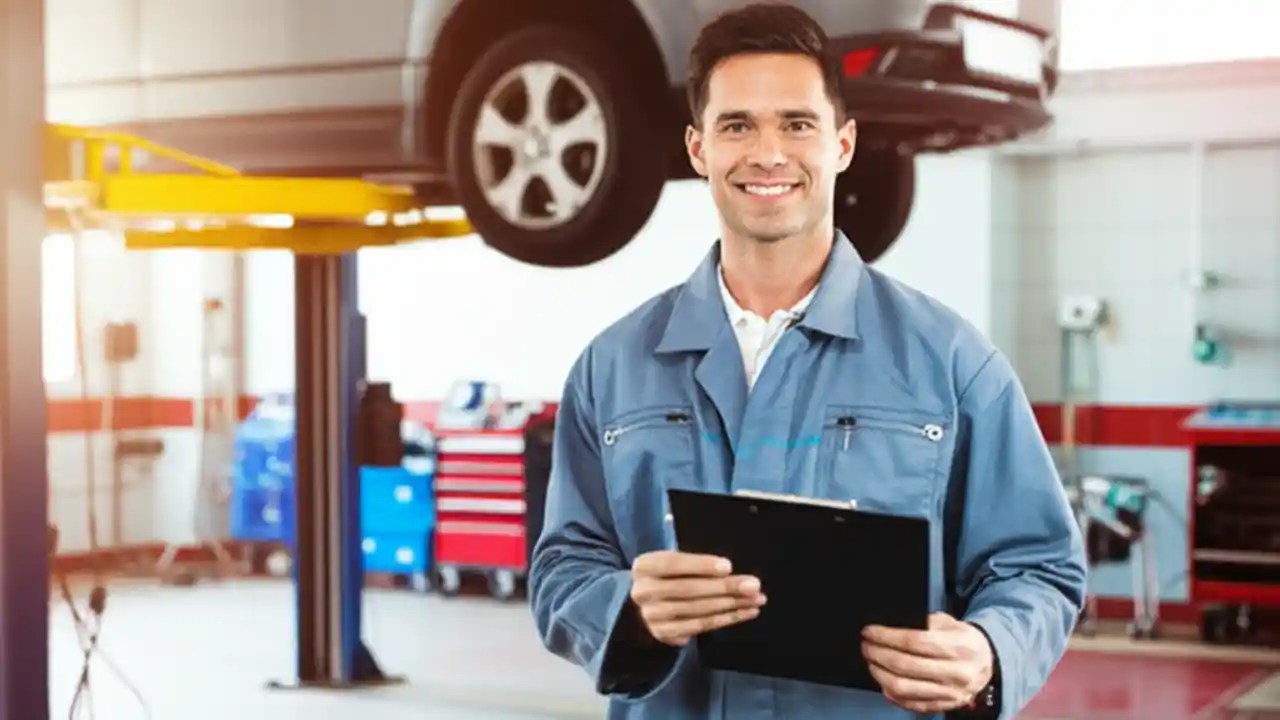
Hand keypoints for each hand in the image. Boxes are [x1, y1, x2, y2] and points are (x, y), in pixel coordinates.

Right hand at [629, 551, 766, 646]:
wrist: (649, 601)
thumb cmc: (671, 574)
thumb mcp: (676, 562)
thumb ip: (699, 564)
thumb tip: (732, 573)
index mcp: (643, 566)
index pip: (672, 564)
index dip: (701, 565)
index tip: (728, 566)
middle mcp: (642, 592)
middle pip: (687, 590)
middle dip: (724, 587)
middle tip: (753, 586)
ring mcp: (651, 616)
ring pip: (696, 610)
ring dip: (730, 605)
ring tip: (756, 600)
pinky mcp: (664, 634)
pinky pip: (700, 626)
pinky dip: (725, 619)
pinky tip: (745, 612)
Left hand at [861, 612, 993, 714]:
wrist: (989, 664)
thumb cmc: (965, 642)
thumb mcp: (952, 623)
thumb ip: (927, 622)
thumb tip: (896, 624)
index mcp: (959, 647)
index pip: (914, 642)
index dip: (886, 636)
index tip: (870, 632)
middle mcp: (956, 673)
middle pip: (905, 665)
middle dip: (878, 654)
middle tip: (866, 645)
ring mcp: (950, 693)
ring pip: (904, 687)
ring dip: (880, 673)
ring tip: (871, 661)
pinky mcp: (944, 706)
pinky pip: (911, 704)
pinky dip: (892, 694)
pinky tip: (883, 681)